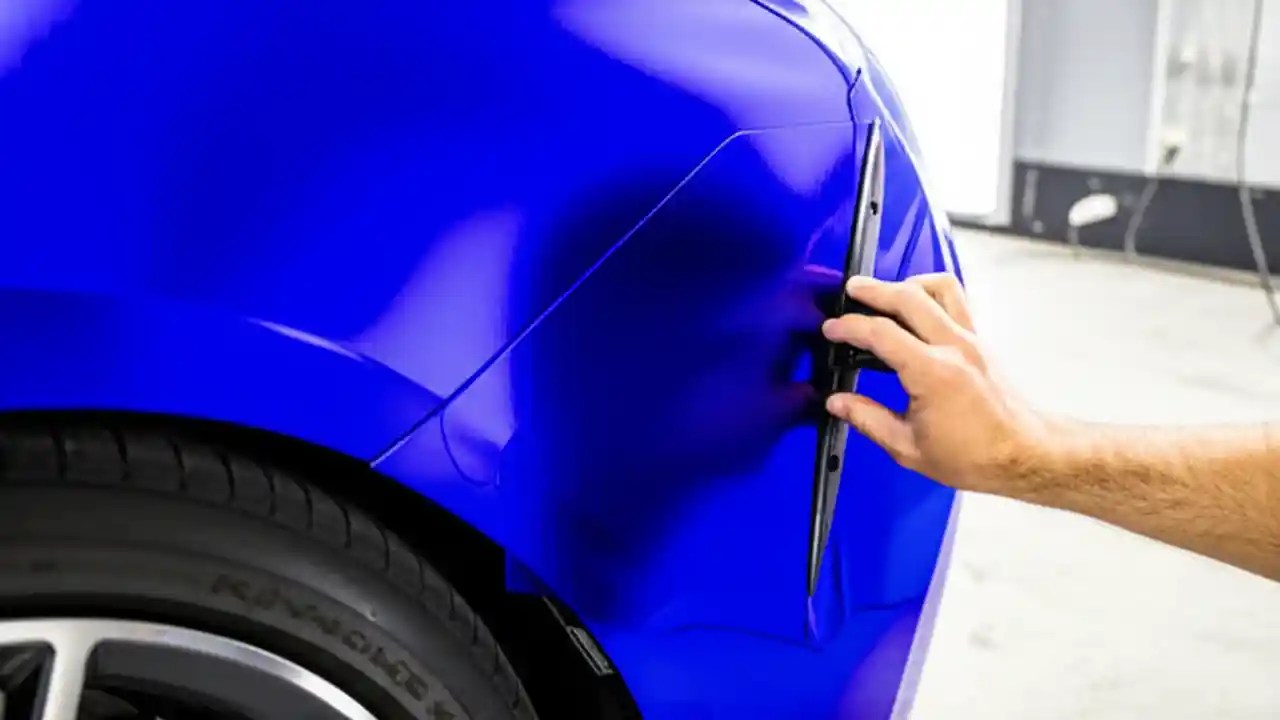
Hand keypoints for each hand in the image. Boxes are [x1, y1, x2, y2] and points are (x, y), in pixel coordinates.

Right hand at [821, 274, 1052, 494]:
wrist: (1023, 454)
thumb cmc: (972, 457)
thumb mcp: (908, 448)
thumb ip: (868, 419)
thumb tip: (837, 402)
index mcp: (932, 374)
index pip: (882, 334)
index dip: (850, 327)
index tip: (831, 329)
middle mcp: (954, 347)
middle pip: (909, 297)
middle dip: (873, 289)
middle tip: (850, 291)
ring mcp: (971, 339)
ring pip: (939, 287)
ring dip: (908, 284)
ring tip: (886, 292)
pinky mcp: (980, 340)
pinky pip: (956, 300)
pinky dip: (932, 293)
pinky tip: (917, 307)